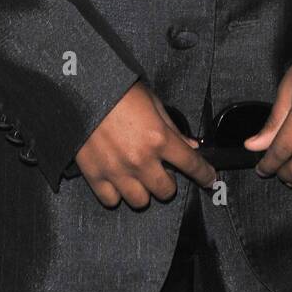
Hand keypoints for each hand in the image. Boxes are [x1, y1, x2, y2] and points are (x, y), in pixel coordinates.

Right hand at [74, 82, 216, 208]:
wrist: (83, 89)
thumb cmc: (118, 90)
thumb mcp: (153, 102)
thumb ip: (173, 128)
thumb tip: (190, 145)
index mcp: (158, 138)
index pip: (192, 165)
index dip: (205, 175)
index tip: (209, 179)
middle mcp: (140, 160)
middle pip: (166, 191)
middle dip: (168, 181)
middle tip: (162, 169)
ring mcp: (117, 171)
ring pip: (141, 201)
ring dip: (144, 190)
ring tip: (138, 175)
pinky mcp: (95, 175)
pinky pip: (112, 200)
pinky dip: (117, 193)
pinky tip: (118, 179)